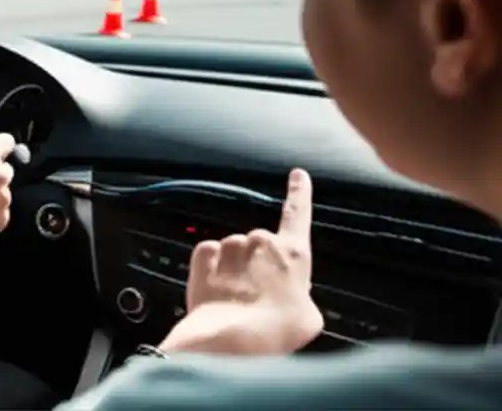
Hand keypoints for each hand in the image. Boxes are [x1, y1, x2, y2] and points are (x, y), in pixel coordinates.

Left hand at [159, 168, 322, 355]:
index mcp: (293, 252)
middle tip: (255, 298)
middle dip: (255, 266)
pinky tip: (216, 293)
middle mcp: (261, 241)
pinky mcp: (204, 255)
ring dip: (231, 271)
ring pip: (231, 253)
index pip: (298, 214)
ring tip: (234, 302)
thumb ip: (300, 295)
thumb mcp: (308, 317)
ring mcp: (230, 246)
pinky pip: (208, 257)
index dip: (299, 193)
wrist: (234, 338)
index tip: (297, 175)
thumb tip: (290, 296)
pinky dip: (210, 271)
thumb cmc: (277, 330)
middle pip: (259, 246)